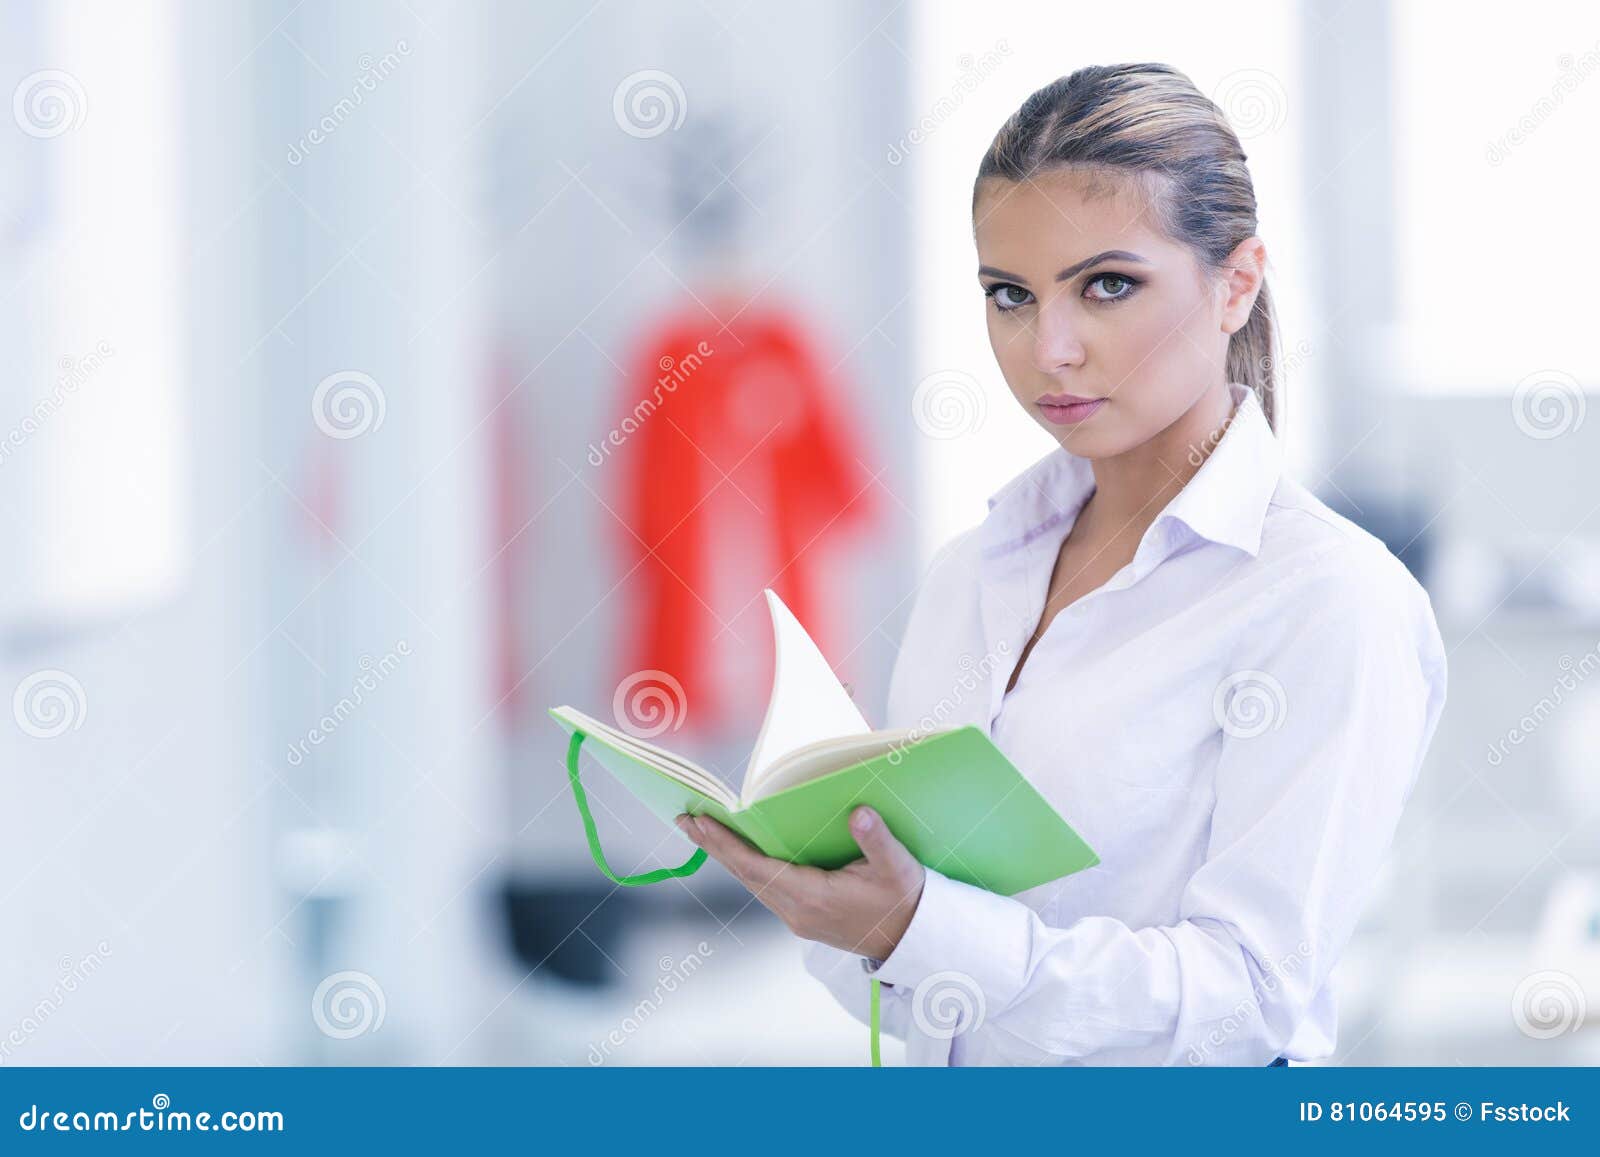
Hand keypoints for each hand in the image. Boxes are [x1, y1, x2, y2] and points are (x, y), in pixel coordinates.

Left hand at [674, 806, 925, 960]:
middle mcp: (798, 912)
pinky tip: (739, 850)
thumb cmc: (907, 900)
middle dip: (714, 846)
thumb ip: (876, 840)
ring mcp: (799, 917)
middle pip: (746, 875)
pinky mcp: (804, 915)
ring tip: (701, 829)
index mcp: (813, 899)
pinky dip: (747, 865)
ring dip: (727, 855)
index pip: (757, 868)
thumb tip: (858, 812)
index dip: (726, 845)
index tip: (699, 823)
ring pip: (753, 882)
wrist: (916, 940)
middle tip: (684, 819)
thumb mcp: (898, 867)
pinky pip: (766, 886)